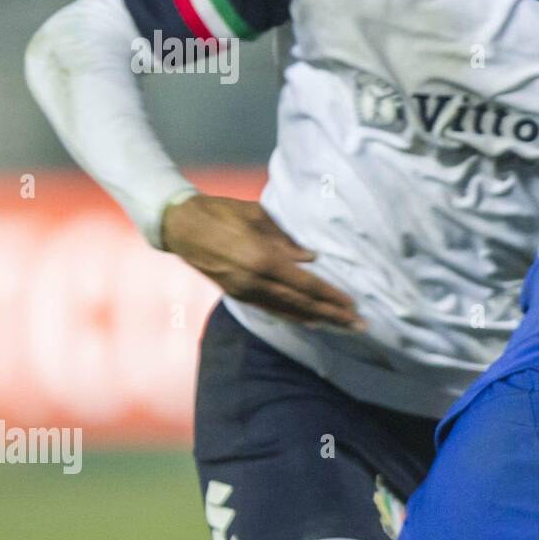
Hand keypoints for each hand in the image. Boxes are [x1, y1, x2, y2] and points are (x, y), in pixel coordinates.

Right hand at [161, 194, 365, 330]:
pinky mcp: (236, 294)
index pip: (306, 284)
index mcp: (263, 259)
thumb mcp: (258, 217)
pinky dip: (292, 316)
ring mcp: (244, 291)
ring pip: (287, 310)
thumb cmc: (221, 212)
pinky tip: (308, 320)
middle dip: (332, 315)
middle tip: (358, 325)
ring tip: (340, 326)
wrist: (180, 226)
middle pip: (301, 303)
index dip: (331, 296)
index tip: (352, 305)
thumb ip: (286, 241)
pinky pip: (270, 309)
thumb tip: (310, 258)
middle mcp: (255, 281)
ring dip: (316, 319)